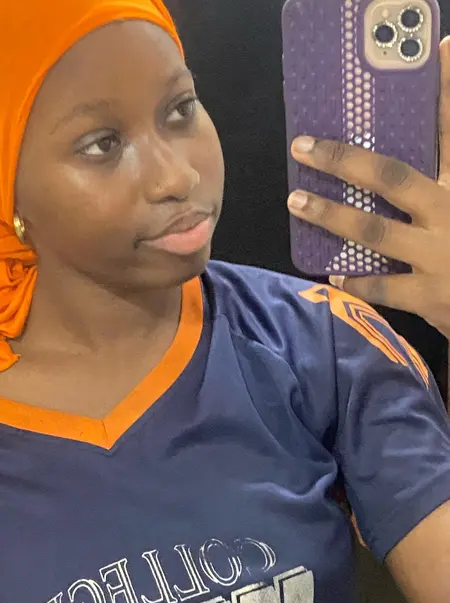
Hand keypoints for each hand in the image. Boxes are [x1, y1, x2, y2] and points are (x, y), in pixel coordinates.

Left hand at [288, 37, 449, 340]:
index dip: (446, 91)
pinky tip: (333, 272)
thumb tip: (403, 166)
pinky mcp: (429, 295)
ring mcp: (439, 255)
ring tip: (297, 200)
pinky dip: (355, 279)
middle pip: (392, 178)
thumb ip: (442, 168)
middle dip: (343, 160)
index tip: (437, 50)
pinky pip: (381, 286)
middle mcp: (449, 213)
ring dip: (331, 215)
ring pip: (375, 230)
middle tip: (303, 147)